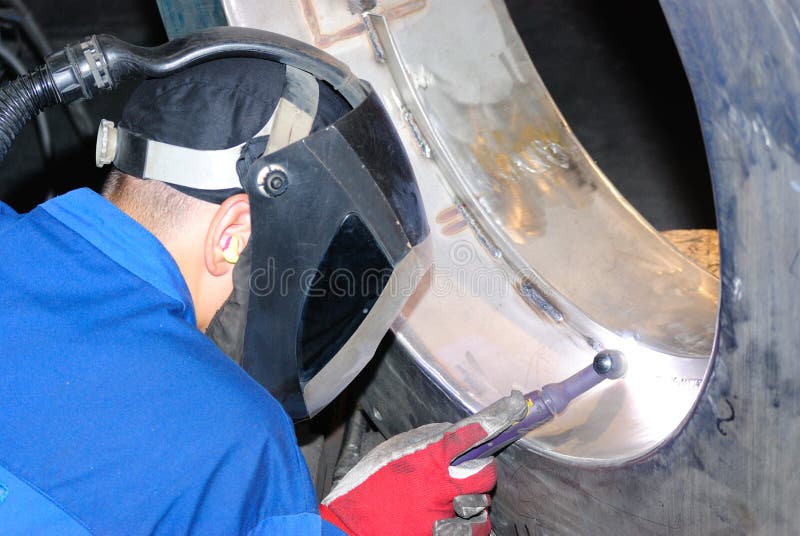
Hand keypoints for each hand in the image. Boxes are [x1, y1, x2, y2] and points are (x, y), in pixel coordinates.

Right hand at [319, 391, 526, 534]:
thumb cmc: (367, 490)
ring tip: (449, 506)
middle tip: (464, 476)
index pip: (469, 432)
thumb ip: (425, 444)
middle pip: (485, 474)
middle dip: (480, 474)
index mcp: (426, 458)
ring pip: (481, 508)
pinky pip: (473, 533)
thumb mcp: (391, 453)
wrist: (350, 530)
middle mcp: (440, 486)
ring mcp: (444, 516)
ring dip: (472, 506)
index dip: (496, 418)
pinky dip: (465, 529)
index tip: (515, 405)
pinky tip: (447, 524)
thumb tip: (452, 435)